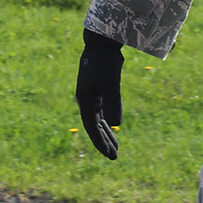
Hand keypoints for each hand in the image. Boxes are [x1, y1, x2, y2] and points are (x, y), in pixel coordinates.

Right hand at [75, 31, 123, 159]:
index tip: (108, 154)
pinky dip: (106, 122)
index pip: (91, 127)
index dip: (99, 142)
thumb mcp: (111, 83)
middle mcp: (86, 100)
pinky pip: (101, 112)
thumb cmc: (105, 63)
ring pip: (98, 120)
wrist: (101, 44)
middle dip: (103, 142)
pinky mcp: (97, 91)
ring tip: (114, 148)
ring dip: (106, 134)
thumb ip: (113, 102)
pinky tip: (113, 127)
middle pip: (94, 127)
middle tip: (113, 157)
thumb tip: (117, 124)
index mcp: (85, 100)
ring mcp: (90, 96)